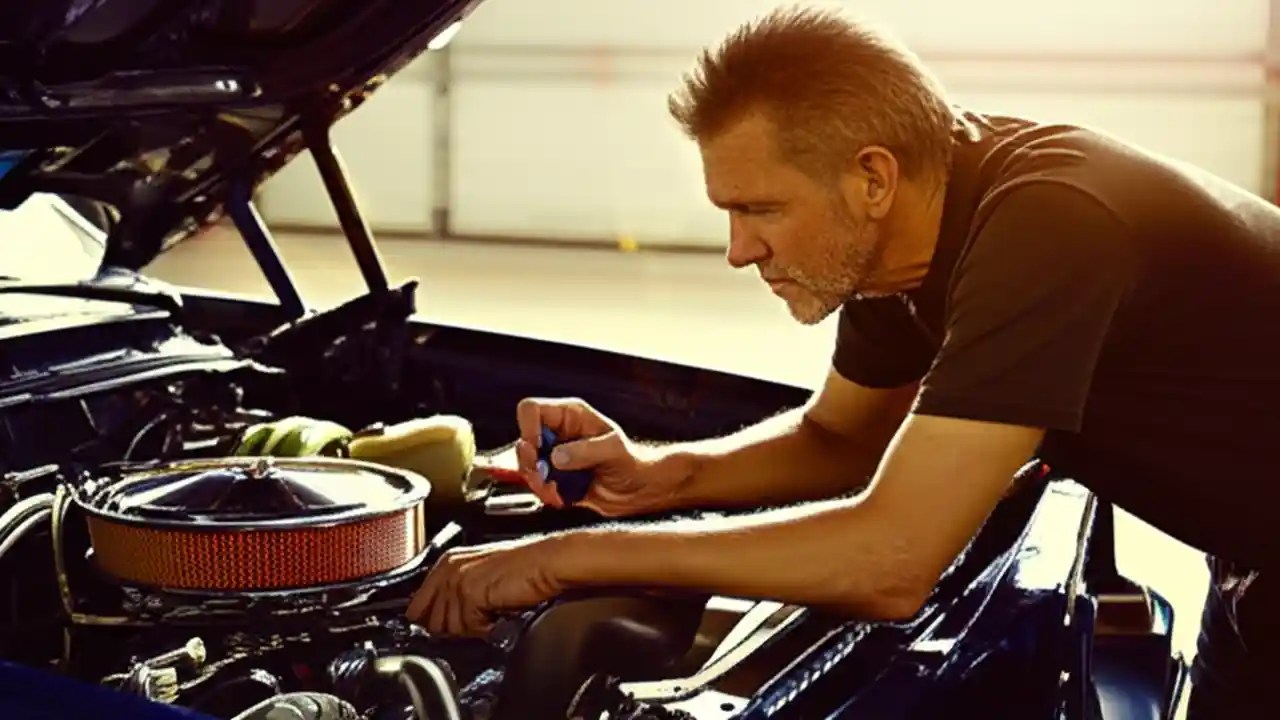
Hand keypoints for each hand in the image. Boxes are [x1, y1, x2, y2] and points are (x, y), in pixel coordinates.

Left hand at [404, 536, 563, 636]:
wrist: (547, 562)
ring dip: (472, 628)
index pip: (417, 606)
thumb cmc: (524, 569)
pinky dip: (486, 627)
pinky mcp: (471, 592)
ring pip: (449, 628)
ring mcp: (457, 580)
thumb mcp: (481, 577)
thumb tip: (441, 625)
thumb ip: (456, 596)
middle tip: (479, 618)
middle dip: (454, 628)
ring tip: (492, 612)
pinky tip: (499, 613)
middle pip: (431, 621)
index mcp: (447, 562)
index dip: (432, 622)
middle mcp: (448, 569)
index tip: (450, 627)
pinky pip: (468, 627)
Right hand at [514, 397, 680, 515]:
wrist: (640, 488)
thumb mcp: (613, 450)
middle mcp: (557, 433)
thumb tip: (555, 457)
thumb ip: (585, 451)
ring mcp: (554, 457)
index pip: (531, 409)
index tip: (540, 448)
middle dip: (529, 462)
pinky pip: (536, 485)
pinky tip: (562, 498)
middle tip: (545, 474)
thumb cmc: (632, 460)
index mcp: (569, 416)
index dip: (528, 428)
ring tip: (557, 490)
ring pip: (525, 466)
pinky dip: (545, 494)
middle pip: (522, 440)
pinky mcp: (555, 478)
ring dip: (536, 482)